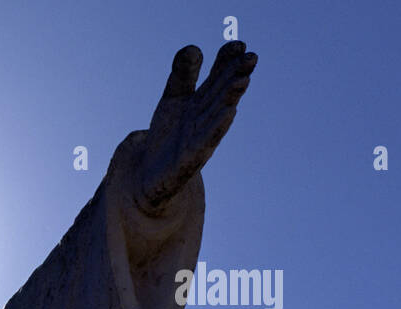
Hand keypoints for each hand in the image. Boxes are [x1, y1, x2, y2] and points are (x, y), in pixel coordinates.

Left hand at [136, 41, 257, 214]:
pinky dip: (217, 127)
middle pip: (221, 94)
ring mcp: (200, 138)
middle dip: (235, 76)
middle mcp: (205, 118)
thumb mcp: (173, 98)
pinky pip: (206, 141)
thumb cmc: (167, 134)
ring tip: (242, 80)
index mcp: (202, 102)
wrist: (149, 173)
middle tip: (251, 57)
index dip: (226, 62)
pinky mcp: (191, 159)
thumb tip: (193, 48)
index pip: (216, 78)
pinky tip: (229, 113)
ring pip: (217, 115)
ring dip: (230, 99)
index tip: (238, 43)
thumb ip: (182, 75)